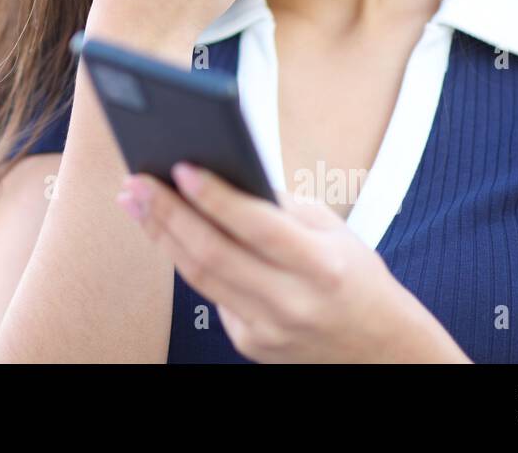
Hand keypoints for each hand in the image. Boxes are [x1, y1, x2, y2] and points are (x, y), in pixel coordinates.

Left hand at [116, 164, 472, 362]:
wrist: (381, 351)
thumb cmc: (356, 278)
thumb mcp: (334, 231)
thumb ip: (281, 206)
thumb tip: (222, 171)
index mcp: (321, 265)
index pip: (258, 226)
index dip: (215, 196)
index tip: (180, 167)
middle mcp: (293, 303)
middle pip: (213, 255)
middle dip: (167, 214)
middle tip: (135, 182)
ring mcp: (268, 330)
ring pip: (200, 277)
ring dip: (162, 234)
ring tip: (136, 201)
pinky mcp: (250, 346)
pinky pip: (211, 296)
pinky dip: (190, 261)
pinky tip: (170, 234)